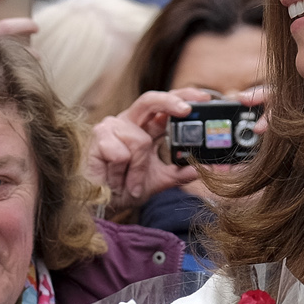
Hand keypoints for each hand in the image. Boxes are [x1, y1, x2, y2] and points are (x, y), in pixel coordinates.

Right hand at [86, 88, 213, 211]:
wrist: (100, 206)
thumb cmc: (125, 188)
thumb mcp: (159, 181)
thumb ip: (180, 173)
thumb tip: (204, 168)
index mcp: (146, 128)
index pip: (166, 106)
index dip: (184, 97)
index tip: (205, 99)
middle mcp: (130, 122)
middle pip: (150, 100)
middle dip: (170, 102)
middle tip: (186, 111)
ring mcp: (112, 127)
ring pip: (140, 142)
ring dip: (138, 170)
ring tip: (129, 184)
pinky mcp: (98, 137)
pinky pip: (121, 155)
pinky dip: (121, 173)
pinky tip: (113, 179)